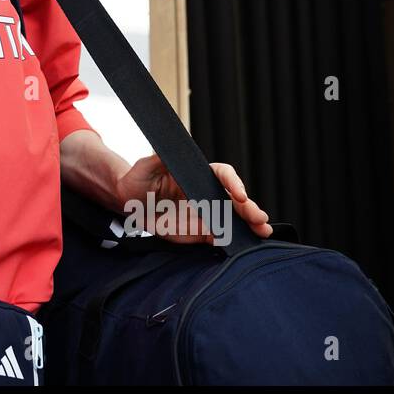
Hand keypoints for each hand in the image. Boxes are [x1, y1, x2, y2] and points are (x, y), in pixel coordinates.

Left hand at [113, 155, 272, 244]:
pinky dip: (232, 241)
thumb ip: (158, 159)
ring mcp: (206, 212)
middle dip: (248, 208)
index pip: (221, 174)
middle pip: (233, 198)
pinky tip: (244, 245)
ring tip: (263, 231)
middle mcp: (206, 192)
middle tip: (260, 218)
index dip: (233, 182)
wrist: (131, 204)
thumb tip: (167, 148)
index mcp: (197, 174)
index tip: (239, 194)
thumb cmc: (137, 180)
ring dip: (249, 225)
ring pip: (232, 218)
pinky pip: (219, 236)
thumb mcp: (144, 167)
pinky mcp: (200, 230)